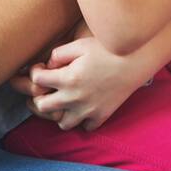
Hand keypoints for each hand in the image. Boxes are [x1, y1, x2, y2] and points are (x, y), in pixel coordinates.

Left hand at [8, 35, 150, 131]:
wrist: (135, 61)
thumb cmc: (108, 49)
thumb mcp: (80, 44)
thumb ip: (58, 54)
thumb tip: (48, 64)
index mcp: (67, 78)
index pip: (36, 80)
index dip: (35, 71)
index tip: (41, 67)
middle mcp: (74, 98)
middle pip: (42, 106)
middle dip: (39, 97)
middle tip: (45, 88)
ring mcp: (88, 109)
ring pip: (62, 123)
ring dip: (59, 113)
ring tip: (63, 100)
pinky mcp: (102, 115)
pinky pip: (86, 126)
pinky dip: (82, 120)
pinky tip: (83, 107)